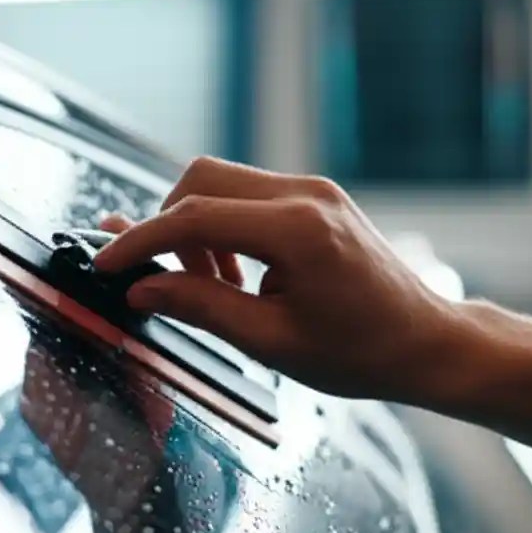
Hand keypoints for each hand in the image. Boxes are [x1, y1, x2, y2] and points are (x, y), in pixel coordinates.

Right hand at [94, 157, 488, 400]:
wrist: (426, 342)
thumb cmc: (361, 352)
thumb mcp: (271, 342)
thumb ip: (200, 307)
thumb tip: (141, 289)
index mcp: (297, 231)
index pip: (193, 217)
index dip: (139, 241)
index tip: (105, 265)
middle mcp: (305, 195)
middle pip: (201, 180)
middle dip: (167, 226)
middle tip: (167, 282)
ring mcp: (314, 190)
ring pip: (222, 182)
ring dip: (197, 227)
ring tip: (213, 286)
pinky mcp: (317, 197)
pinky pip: (250, 193)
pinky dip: (225, 226)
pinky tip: (239, 274)